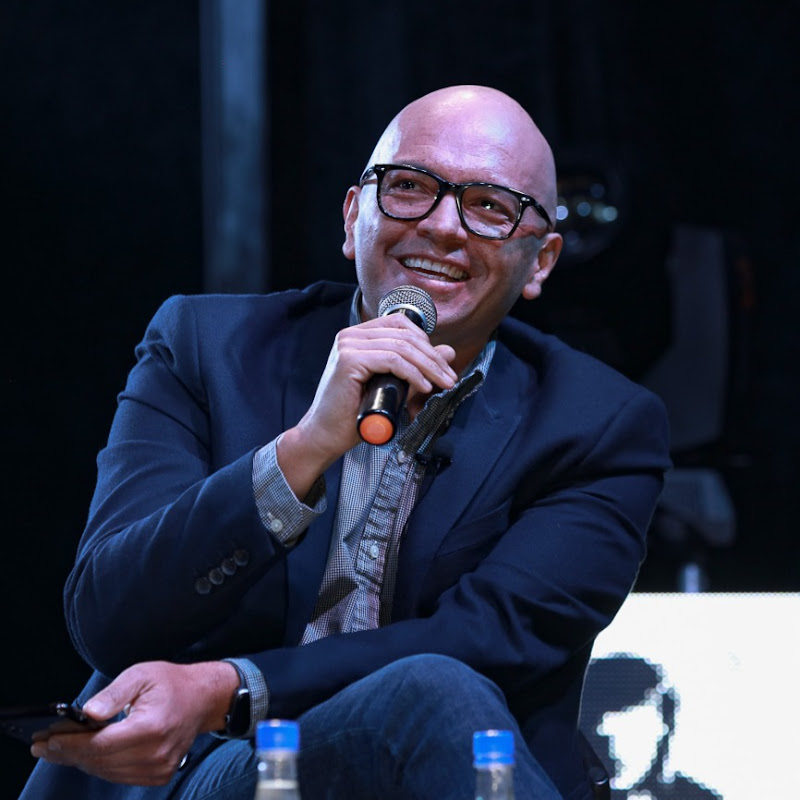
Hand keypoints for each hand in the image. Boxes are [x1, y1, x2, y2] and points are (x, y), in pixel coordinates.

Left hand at [30, 660, 238, 786]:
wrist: (203, 699)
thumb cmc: (171, 683)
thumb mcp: (141, 674)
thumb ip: (113, 694)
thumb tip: (87, 714)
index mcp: (153, 727)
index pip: (101, 744)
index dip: (71, 745)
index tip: (47, 740)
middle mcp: (157, 753)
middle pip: (100, 761)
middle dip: (68, 754)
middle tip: (43, 746)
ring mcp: (160, 768)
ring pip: (107, 772)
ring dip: (81, 761)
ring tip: (59, 749)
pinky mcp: (159, 775)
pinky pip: (120, 776)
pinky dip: (101, 766)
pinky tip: (88, 754)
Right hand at [278, 314, 456, 498]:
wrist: (325, 435)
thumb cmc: (356, 414)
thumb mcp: (394, 385)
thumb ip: (418, 367)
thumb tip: (448, 351)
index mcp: (358, 336)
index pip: (400, 324)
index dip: (426, 342)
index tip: (443, 366)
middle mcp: (350, 335)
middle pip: (404, 335)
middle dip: (433, 357)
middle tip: (450, 378)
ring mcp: (348, 345)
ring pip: (401, 347)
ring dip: (428, 366)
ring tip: (442, 384)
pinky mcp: (349, 360)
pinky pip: (392, 360)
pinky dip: (413, 374)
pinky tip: (424, 386)